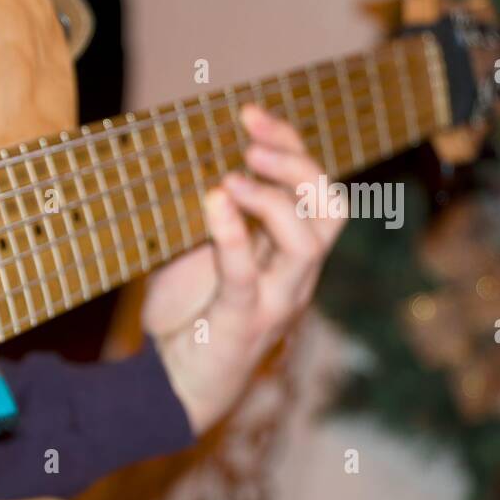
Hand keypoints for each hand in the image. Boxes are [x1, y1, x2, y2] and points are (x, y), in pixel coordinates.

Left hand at [142, 104, 346, 432]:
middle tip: (249, 135)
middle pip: (330, 207)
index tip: (249, 113)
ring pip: (309, 239)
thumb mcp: (195, 253)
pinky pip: (248, 273)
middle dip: (297, 160)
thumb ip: (206, 215)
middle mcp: (295, 274)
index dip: (290, 145)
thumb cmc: (186, 318)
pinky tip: (214, 201)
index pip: (313, 189)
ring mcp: (276, 300)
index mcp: (289, 253)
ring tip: (231, 177)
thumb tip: (188, 158)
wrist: (169, 386)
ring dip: (273, 197)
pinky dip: (232, 233)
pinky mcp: (244, 322)